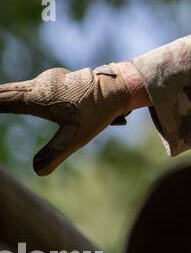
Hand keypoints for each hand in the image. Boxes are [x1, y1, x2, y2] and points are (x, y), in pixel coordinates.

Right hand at [0, 65, 136, 174]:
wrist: (118, 87)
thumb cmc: (97, 112)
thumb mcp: (77, 137)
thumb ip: (55, 154)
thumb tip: (37, 172)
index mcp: (38, 97)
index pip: (2, 101)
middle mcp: (38, 85)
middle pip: (3, 92)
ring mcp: (45, 80)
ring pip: (13, 88)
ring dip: (0, 96)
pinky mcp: (51, 79)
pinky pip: (24, 86)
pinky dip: (11, 93)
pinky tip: (7, 97)